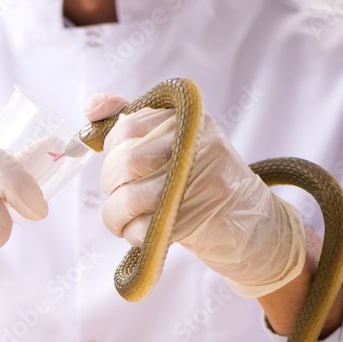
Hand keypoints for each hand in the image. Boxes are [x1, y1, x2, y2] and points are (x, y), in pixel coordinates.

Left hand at [86, 93, 306, 297]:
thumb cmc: (201, 178)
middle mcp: (195, 145)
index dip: (112, 150)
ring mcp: (197, 182)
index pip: (126, 127)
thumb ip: (133, 120)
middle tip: (120, 193)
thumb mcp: (175, 138)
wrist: (251, 220)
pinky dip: (132, 235)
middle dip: (111, 185)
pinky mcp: (194, 218)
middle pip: (123, 163)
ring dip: (116, 216)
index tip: (123, 163)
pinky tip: (142, 231)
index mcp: (188, 119)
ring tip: (124, 219)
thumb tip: (92, 106)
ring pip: (128, 199)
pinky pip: (141, 228)